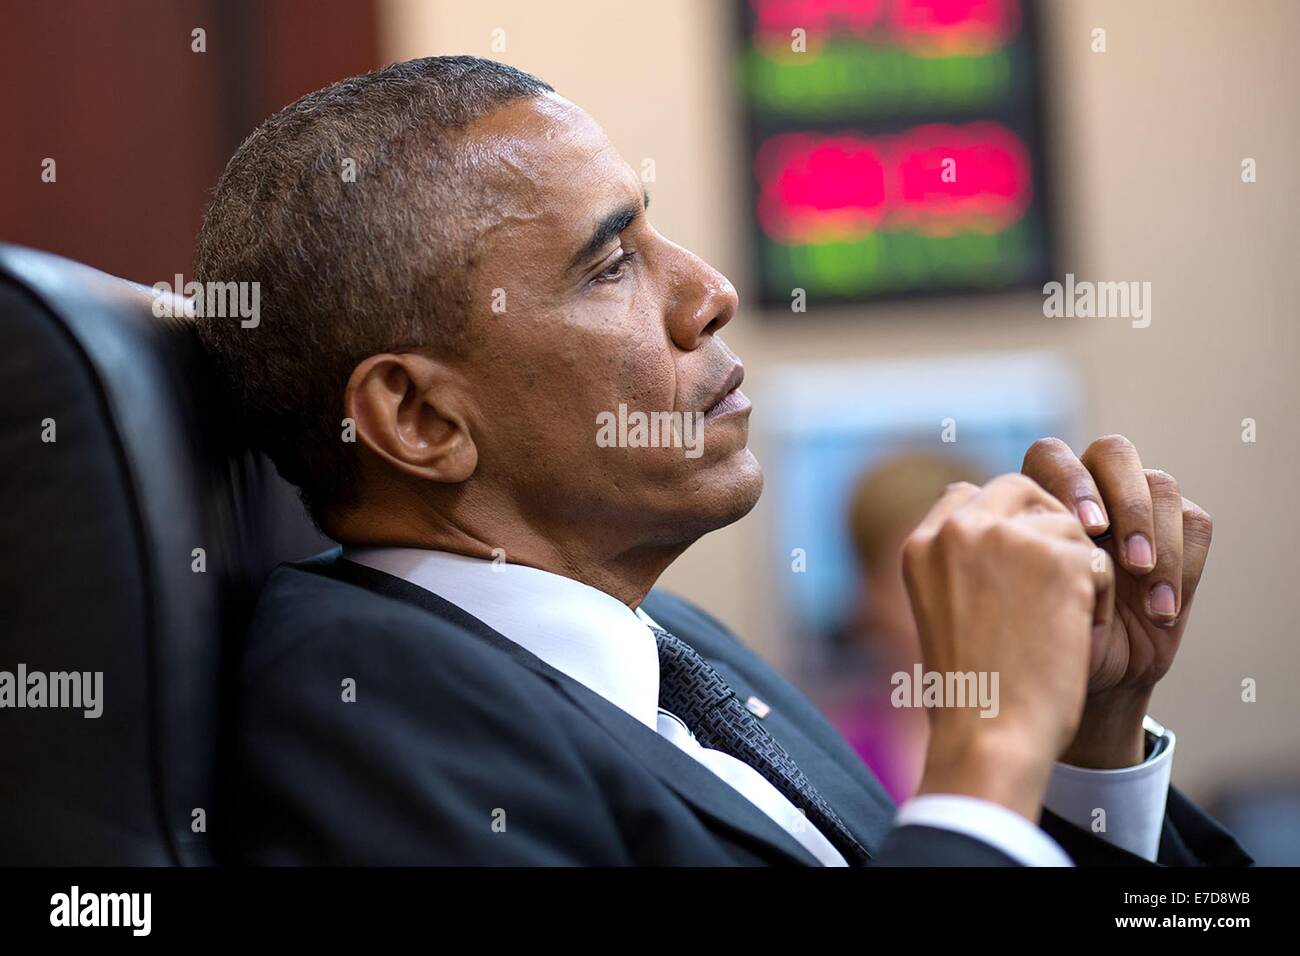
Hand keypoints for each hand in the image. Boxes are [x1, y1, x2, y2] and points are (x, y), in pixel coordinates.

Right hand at [901, 474, 1113, 819]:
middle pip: (1020, 490)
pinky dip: (1096, 598)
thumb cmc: (972, 690)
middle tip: (1058, 581)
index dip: (1003, 522)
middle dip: (1047, 527)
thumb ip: (961, 562)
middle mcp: (956, 528)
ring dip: (1075, 569)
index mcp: (920, 543)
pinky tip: (1072, 636)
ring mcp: (1005, 537)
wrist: (991, 734)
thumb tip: (1001, 529)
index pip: (966, 494)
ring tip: (1056, 625)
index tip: (1018, 567)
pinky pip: (1098, 559)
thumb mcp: (944, 611)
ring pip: (1066, 524)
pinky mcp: (1056, 557)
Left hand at [1022, 435, 1212, 766]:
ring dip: (1156, 538)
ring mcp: (1136, 512)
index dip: (1070, 485)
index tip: (1081, 531)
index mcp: (1038, 495)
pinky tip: (1160, 612)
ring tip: (1145, 596)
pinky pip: (1193, 521)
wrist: (1081, 684)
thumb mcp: (1017, 604)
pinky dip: (1182, 563)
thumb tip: (1055, 541)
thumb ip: (1026, 559)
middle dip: (1124, 501)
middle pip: (1113, 454)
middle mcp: (1089, 494)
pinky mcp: (1178, 538)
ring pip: (1159, 484)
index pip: (1053, 456)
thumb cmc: (1036, 642)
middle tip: (1123, 554)